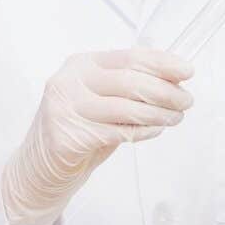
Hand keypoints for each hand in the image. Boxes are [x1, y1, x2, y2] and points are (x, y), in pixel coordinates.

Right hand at [1, 49, 193, 224]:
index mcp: (81, 64)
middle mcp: (69, 81)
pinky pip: (117, 132)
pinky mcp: (66, 137)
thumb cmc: (78, 129)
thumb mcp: (101, 98)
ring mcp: (64, 108)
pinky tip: (155, 131)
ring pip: (127, 108)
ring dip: (159, 113)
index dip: (162, 63)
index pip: (129, 57)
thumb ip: (129, 86)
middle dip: (166, 91)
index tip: (186, 70)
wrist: (38, 168)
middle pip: (130, 81)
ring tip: (175, 117)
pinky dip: (143, 132)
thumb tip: (174, 79)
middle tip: (186, 100)